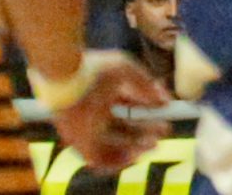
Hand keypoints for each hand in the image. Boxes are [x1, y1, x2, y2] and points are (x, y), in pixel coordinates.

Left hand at [48, 52, 170, 171]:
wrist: (67, 78)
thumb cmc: (96, 70)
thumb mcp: (127, 70)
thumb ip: (147, 86)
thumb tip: (165, 101)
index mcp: (105, 95)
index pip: (130, 106)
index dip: (148, 109)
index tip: (165, 110)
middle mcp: (96, 115)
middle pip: (125, 128)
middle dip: (146, 131)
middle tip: (165, 131)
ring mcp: (88, 130)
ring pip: (114, 144)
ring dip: (135, 147)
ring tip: (153, 145)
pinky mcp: (80, 144)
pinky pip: (99, 159)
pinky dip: (116, 161)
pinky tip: (134, 156)